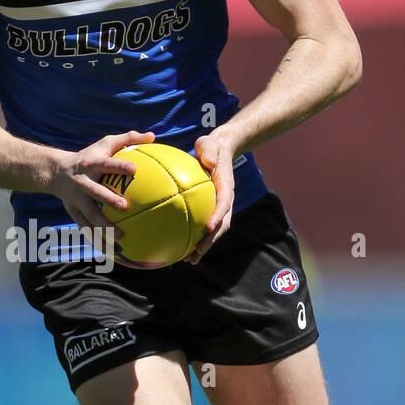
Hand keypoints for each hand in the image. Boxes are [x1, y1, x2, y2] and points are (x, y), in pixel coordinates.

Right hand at [48, 130, 155, 236]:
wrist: (55, 171)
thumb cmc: (89, 156)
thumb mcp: (105, 143)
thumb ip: (128, 138)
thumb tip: (153, 136)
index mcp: (91, 165)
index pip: (106, 164)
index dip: (119, 166)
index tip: (134, 169)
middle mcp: (82, 182)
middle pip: (94, 192)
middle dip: (107, 199)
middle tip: (124, 207)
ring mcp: (76, 199)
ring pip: (89, 215)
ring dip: (103, 226)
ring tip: (121, 236)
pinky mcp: (73, 212)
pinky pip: (86, 228)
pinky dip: (97, 239)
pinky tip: (110, 250)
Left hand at [185, 130, 236, 263]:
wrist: (218, 150)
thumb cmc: (211, 147)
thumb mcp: (210, 144)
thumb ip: (209, 151)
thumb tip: (208, 161)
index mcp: (226, 187)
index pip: (224, 204)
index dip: (218, 217)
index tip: (209, 228)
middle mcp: (224, 200)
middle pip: (221, 225)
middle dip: (210, 241)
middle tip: (197, 253)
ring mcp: (218, 207)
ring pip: (214, 231)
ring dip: (203, 246)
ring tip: (189, 260)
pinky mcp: (209, 209)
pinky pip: (202, 226)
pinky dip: (194, 239)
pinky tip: (179, 249)